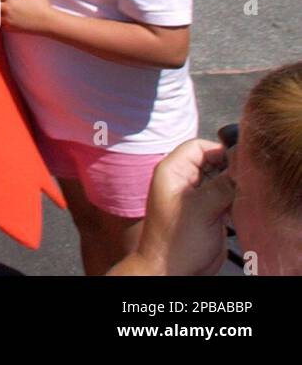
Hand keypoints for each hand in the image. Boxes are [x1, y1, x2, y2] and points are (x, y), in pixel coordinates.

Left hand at [120, 140, 233, 275]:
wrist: (172, 269)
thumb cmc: (176, 240)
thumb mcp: (201, 208)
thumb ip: (221, 186)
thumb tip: (239, 168)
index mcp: (172, 172)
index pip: (197, 147)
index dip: (218, 151)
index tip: (239, 161)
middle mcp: (182, 181)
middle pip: (211, 162)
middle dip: (228, 170)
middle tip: (243, 182)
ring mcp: (194, 196)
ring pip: (219, 180)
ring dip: (232, 187)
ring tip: (237, 199)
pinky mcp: (206, 211)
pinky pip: (223, 197)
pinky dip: (232, 201)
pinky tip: (235, 211)